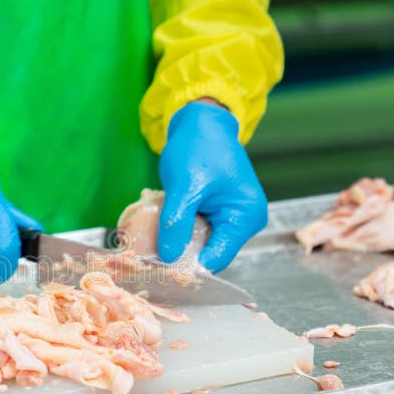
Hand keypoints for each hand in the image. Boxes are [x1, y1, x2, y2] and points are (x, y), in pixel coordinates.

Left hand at [157, 101, 267, 272]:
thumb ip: (177, 223)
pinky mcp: (215, 214)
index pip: (216, 258)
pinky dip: (178, 231)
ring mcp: (229, 219)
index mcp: (245, 217)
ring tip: (150, 242)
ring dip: (176, 244)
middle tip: (147, 258)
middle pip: (208, 255)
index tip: (158, 271)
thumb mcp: (185, 186)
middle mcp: (242, 222)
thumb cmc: (199, 146)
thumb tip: (169, 257)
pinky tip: (160, 229)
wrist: (201, 122)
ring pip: (198, 245)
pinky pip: (195, 232)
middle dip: (180, 256)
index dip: (188, 267)